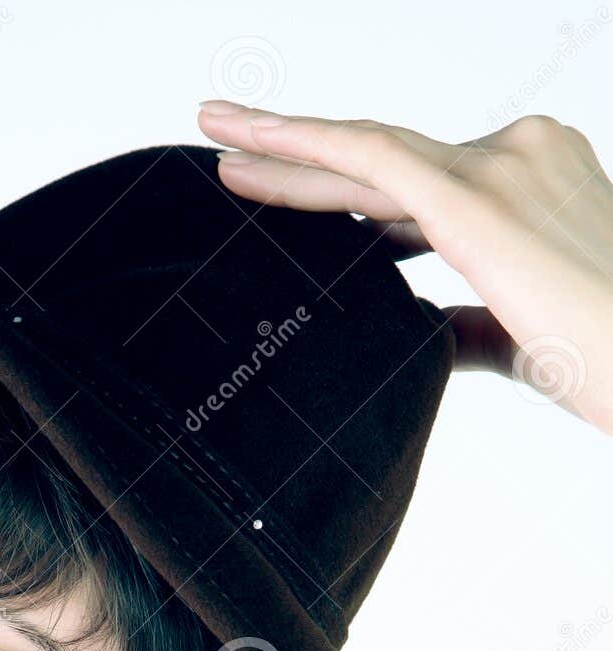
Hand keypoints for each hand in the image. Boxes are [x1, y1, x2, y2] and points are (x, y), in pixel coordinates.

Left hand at [196, 101, 612, 434]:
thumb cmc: (608, 365)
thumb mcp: (522, 335)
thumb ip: (467, 324)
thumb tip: (426, 333)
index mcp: (529, 184)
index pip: (414, 184)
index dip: (343, 188)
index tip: (284, 188)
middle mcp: (516, 156)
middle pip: (383, 161)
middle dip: (299, 157)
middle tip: (226, 142)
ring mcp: (501, 168)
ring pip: (368, 157)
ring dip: (287, 153)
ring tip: (219, 143)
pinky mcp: (478, 199)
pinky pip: (375, 157)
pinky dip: (309, 146)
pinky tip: (254, 144)